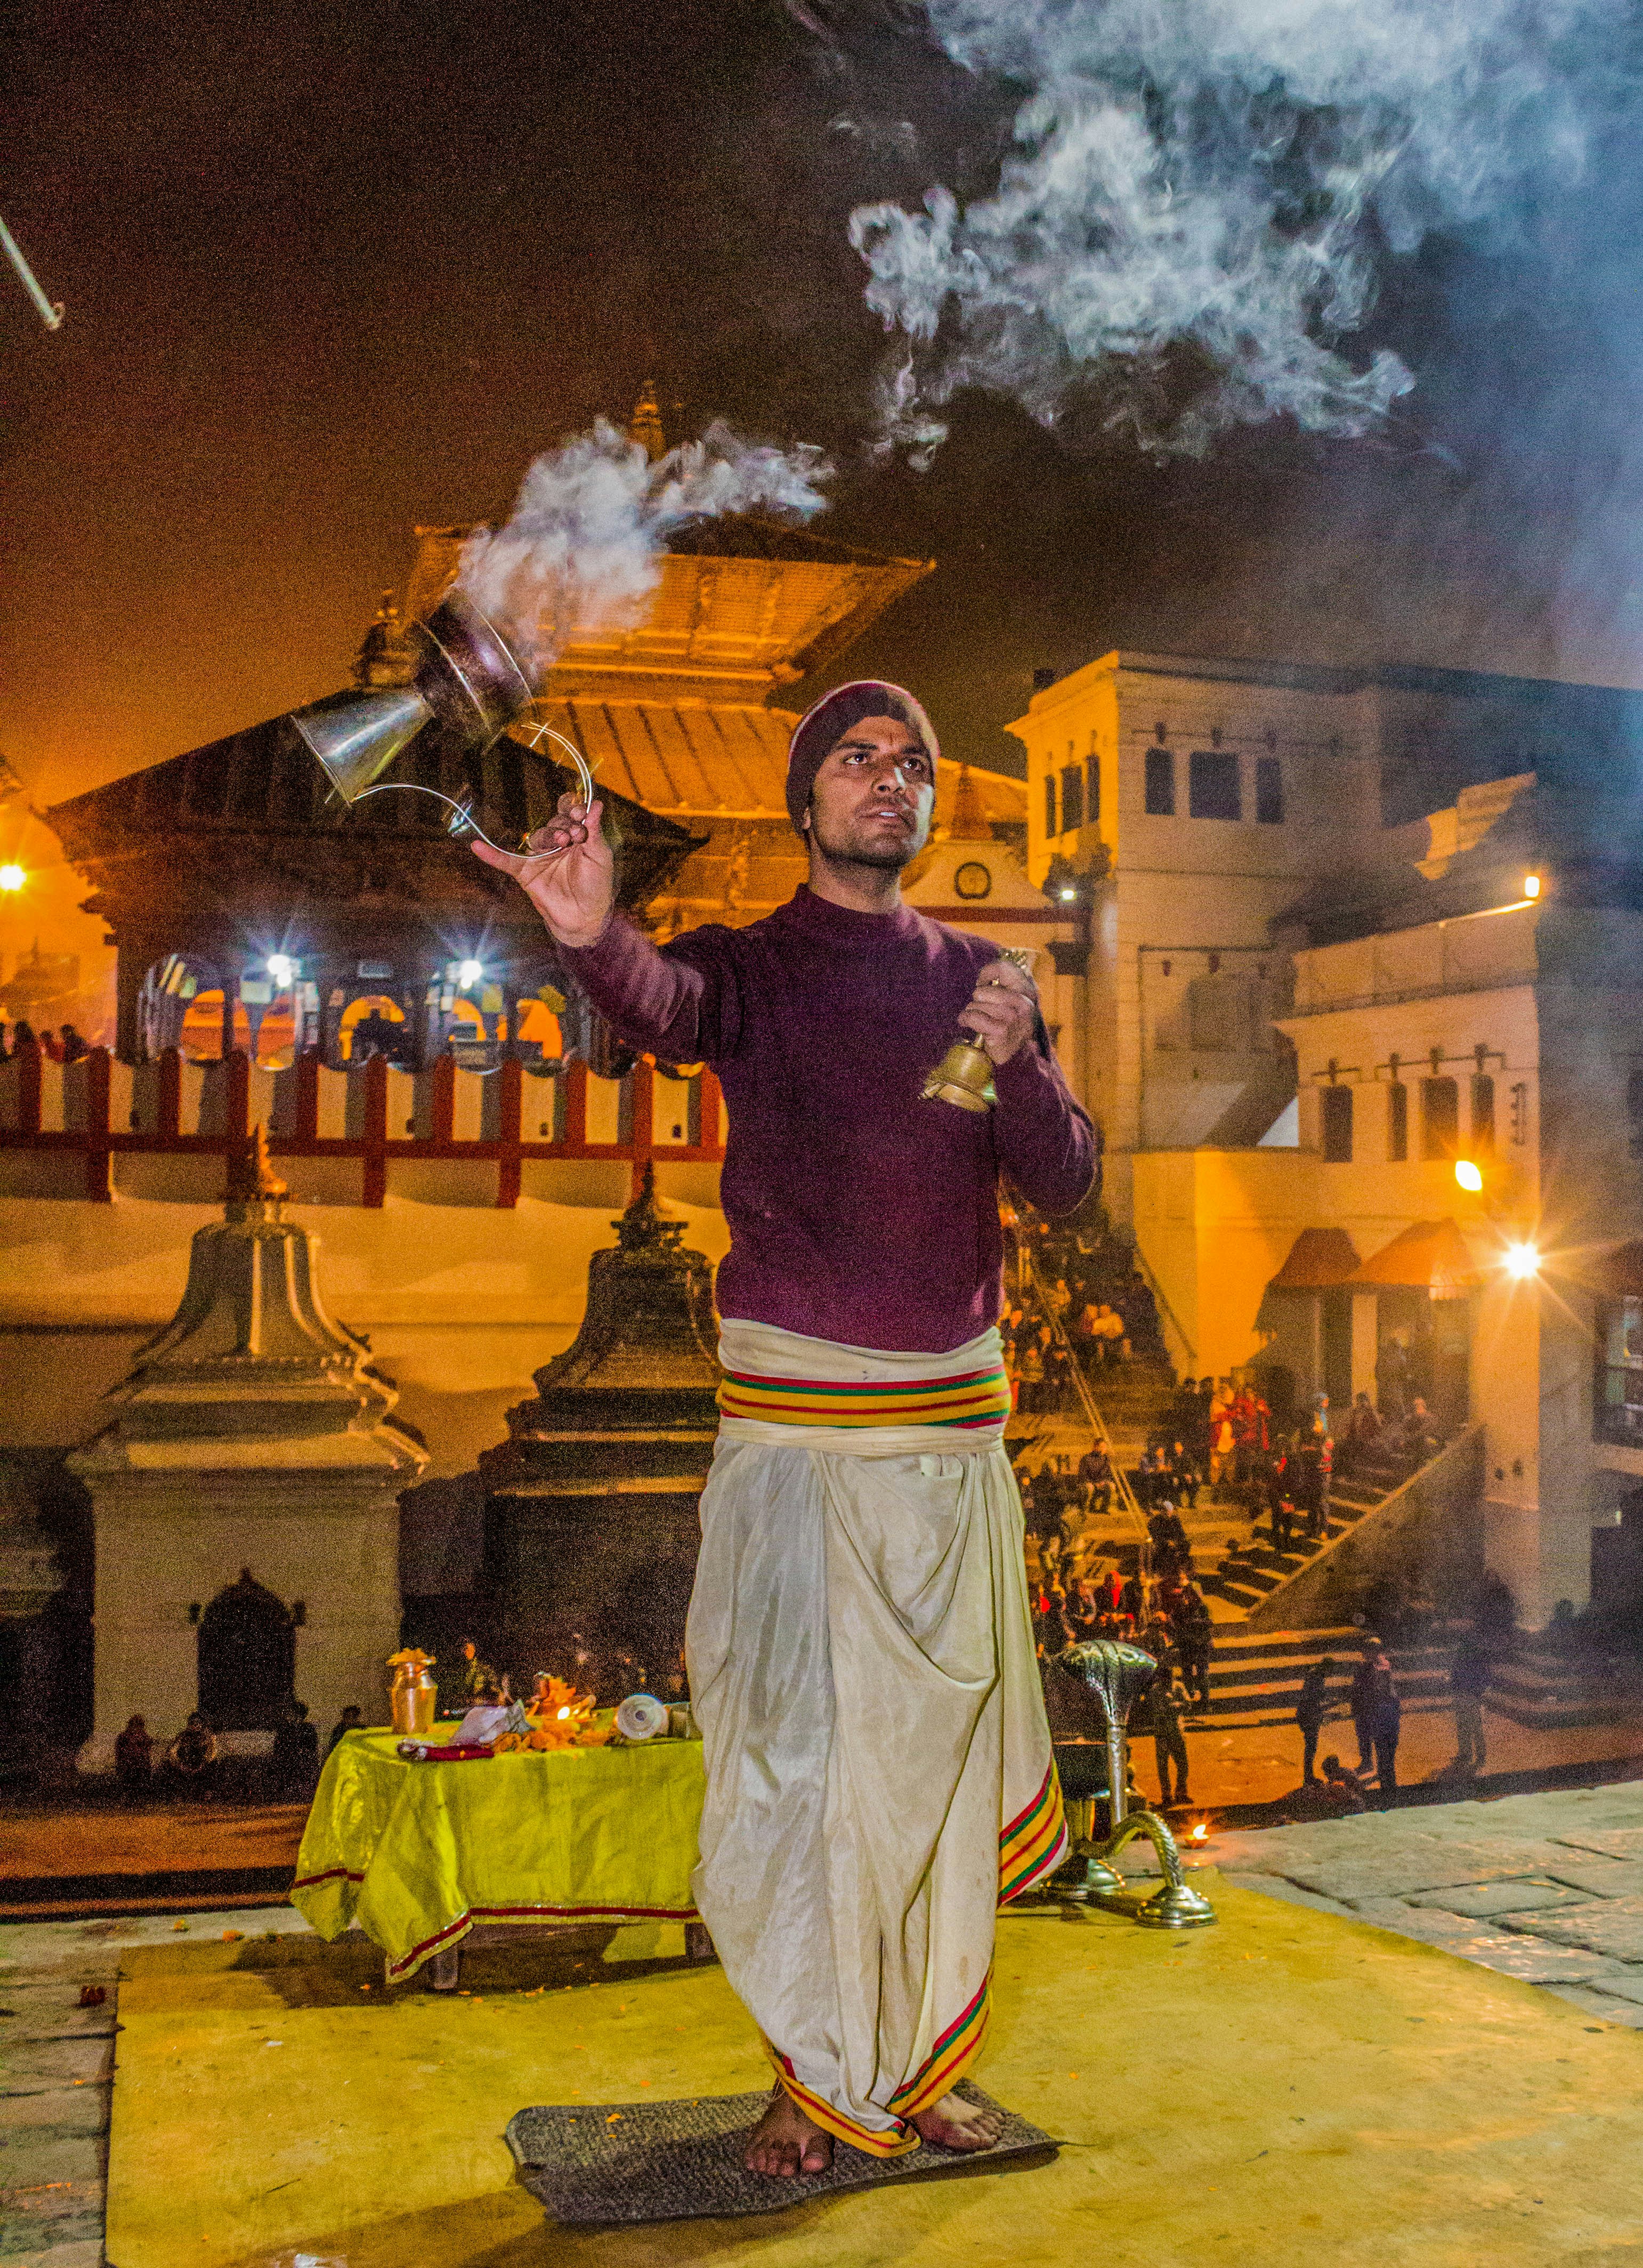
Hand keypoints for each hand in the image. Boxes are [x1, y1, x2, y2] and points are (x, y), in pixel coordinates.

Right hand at [470, 794, 614, 948]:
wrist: (584, 917)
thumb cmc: (596, 886)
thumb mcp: (600, 856)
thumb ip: (594, 831)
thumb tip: (598, 804)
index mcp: (577, 837)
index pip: (569, 813)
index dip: (573, 809)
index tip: (580, 814)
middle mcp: (557, 843)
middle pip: (553, 822)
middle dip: (564, 825)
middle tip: (574, 835)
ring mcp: (540, 857)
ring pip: (536, 837)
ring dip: (547, 836)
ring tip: (561, 841)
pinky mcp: (526, 873)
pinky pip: (505, 861)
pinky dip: (491, 855)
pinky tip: (476, 846)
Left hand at [957, 958, 1038, 1067]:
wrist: (1017, 1057)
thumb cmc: (1010, 1026)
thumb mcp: (1015, 1002)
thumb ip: (1005, 986)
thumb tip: (983, 980)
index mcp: (1027, 991)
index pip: (1004, 968)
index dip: (987, 974)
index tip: (982, 984)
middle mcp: (1022, 1002)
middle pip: (981, 990)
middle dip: (977, 1001)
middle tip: (984, 1011)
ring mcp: (1012, 1017)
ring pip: (975, 1004)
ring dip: (972, 1012)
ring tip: (981, 1021)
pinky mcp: (1000, 1030)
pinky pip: (971, 1017)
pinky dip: (965, 1020)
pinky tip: (970, 1025)